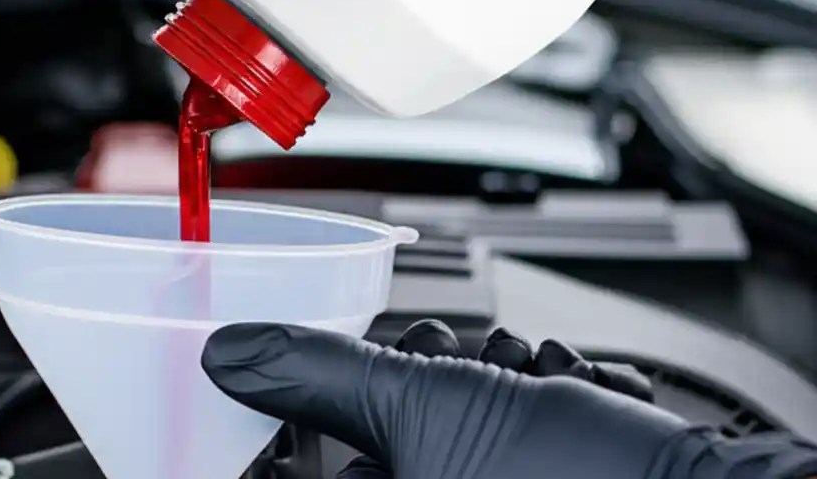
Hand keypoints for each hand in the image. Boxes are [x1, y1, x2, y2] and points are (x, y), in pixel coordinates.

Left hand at [203, 320, 816, 478]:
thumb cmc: (586, 477)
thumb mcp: (425, 403)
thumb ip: (319, 374)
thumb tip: (232, 351)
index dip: (274, 445)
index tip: (273, 410)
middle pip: (367, 445)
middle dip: (404, 382)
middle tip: (442, 356)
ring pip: (434, 427)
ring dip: (471, 377)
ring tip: (515, 370)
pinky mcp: (525, 478)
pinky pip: (488, 433)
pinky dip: (513, 396)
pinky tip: (553, 387)